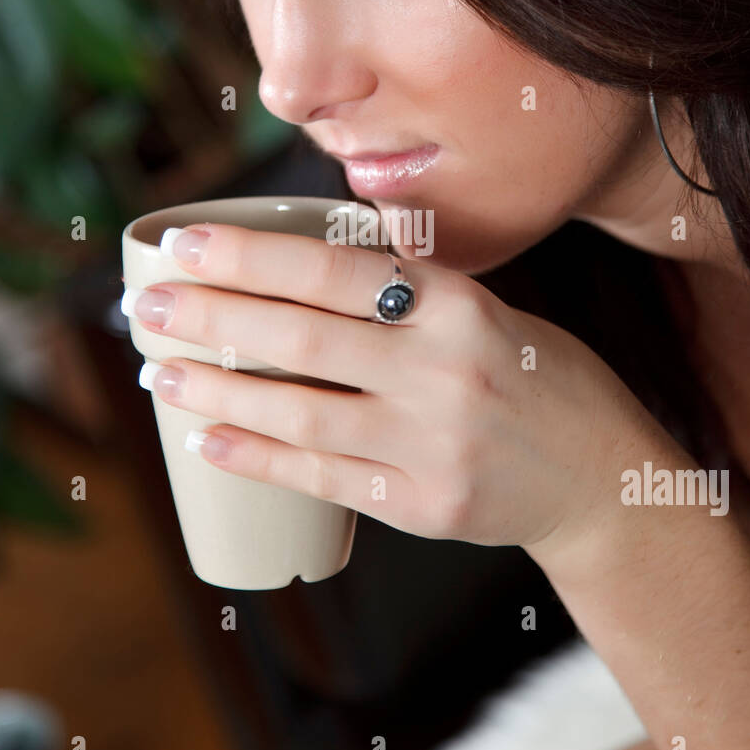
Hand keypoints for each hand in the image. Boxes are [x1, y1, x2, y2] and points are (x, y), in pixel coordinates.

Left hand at [126, 223, 657, 551]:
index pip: (335, 269)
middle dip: (212, 318)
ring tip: (160, 376)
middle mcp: (445, 369)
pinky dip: (259, 457)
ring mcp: (433, 443)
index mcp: (459, 305)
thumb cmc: (536, 379)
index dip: (251, 256)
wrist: (602, 479)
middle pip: (303, 338)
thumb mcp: (488, 311)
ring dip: (218, 392)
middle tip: (147, 310)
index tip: (185, 245)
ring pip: (301, 412)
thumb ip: (406, 292)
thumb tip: (298, 265)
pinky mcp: (424, 504)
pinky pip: (323, 477)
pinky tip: (209, 440)